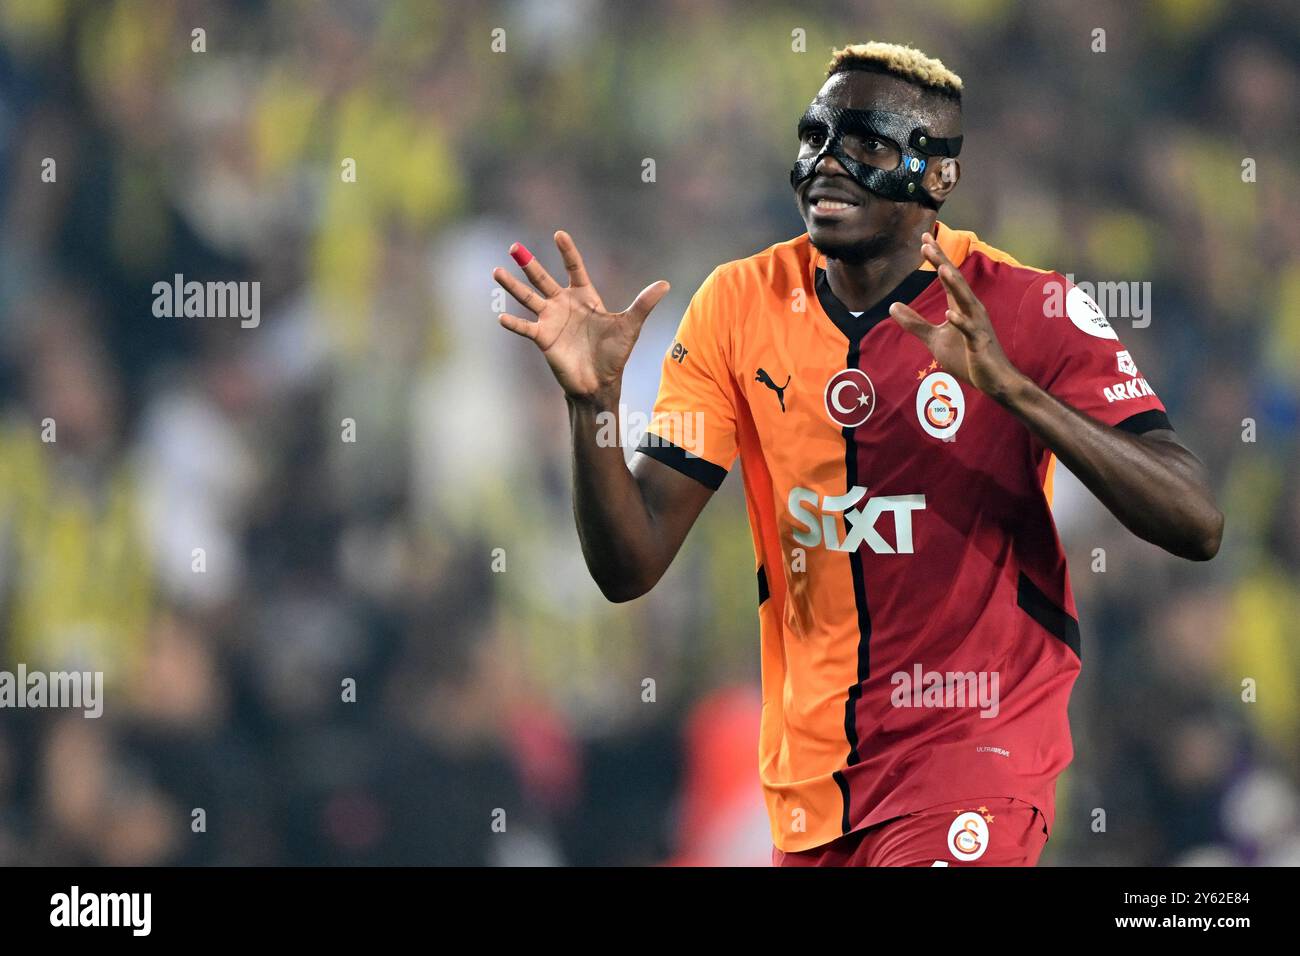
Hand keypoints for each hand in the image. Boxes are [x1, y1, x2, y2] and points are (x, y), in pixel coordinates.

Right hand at [493, 231, 670, 405]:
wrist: (599, 382)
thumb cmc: (614, 354)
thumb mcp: (630, 326)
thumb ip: (643, 304)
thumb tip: (665, 285)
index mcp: (585, 297)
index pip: (574, 268)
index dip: (567, 252)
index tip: (559, 234)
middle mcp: (564, 305)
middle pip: (543, 278)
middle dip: (529, 263)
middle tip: (514, 246)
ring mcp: (551, 320)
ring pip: (527, 298)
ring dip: (512, 286)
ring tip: (496, 271)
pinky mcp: (543, 338)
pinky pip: (525, 327)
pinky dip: (513, 323)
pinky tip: (501, 316)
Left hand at [888, 232, 1026, 402]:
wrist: (993, 379)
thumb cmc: (966, 356)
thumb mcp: (934, 338)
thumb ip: (914, 323)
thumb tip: (892, 306)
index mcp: (960, 306)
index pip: (947, 277)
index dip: (937, 258)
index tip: (924, 239)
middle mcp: (971, 309)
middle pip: (955, 282)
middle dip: (942, 262)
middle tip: (927, 243)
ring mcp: (976, 325)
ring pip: (965, 301)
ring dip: (954, 285)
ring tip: (942, 269)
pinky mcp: (979, 343)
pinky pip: (969, 331)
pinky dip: (960, 322)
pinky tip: (950, 314)